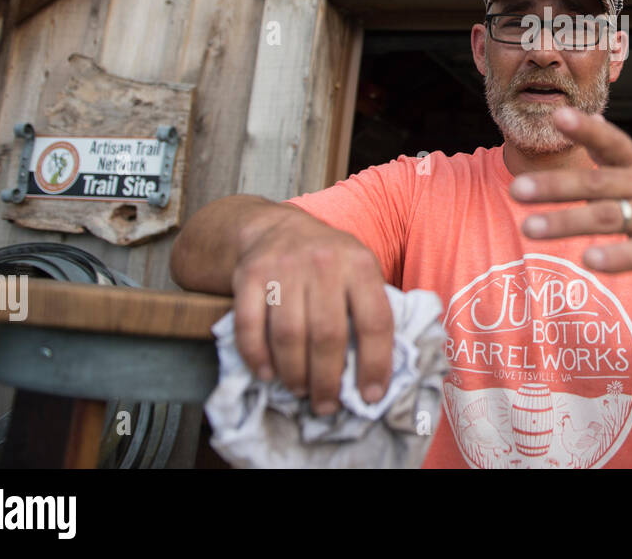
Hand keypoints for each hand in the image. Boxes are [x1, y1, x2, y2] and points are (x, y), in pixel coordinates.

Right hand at [230, 207, 392, 414]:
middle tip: (326, 405)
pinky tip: (266, 373)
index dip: (376, 363)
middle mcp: (324, 263)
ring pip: (289, 335)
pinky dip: (257, 356)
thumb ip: (370, 308)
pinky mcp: (249, 275)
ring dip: (294, 373)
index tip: (371, 395)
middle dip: (328, 380)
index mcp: (360, 264)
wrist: (275, 227)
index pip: (375, 321)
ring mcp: (284, 268)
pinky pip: (250, 326)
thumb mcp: (360, 269)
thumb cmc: (328, 260)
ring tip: (300, 391)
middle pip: (328, 334)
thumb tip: (381, 369)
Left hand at [509, 106, 631, 293]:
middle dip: (555, 185)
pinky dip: (613, 256)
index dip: (586, 129)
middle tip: (518, 190)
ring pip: (606, 217)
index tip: (559, 115)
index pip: (611, 141)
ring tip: (529, 228)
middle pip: (597, 183)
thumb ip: (616, 153)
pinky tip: (588, 259)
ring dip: (566, 222)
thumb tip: (590, 120)